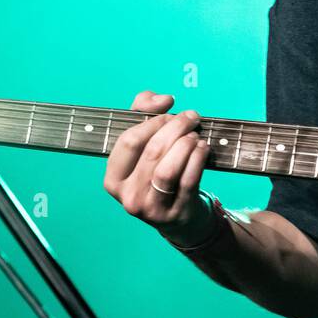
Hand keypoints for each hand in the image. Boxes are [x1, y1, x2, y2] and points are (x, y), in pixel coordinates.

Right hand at [103, 90, 212, 244]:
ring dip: (186, 144)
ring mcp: (152, 208)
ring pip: (168, 169)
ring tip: (195, 135)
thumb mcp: (144, 144)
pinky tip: (203, 148)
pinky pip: (188, 180)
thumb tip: (162, 99)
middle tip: (190, 117)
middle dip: (175, 127)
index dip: (152, 121)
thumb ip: (144, 112)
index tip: (168, 112)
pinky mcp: (176, 213)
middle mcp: (128, 196)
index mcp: (113, 179)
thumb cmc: (157, 173)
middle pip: (152, 151)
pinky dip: (198, 158)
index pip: (128, 142)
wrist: (178, 218)